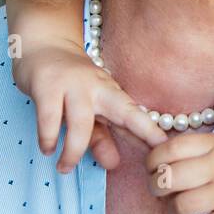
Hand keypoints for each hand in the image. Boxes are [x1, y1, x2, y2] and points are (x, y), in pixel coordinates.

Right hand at [16, 38, 165, 172]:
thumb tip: (114, 164)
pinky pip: (50, 117)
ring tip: (64, 168)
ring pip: (82, 122)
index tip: (169, 150)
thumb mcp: (88, 111)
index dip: (153, 134)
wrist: (43, 45)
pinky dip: (48, 136)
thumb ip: (100, 137)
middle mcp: (99, 88)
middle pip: (125, 112)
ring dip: (74, 150)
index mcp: (112, 94)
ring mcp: (74, 85)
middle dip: (143, 132)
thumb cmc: (69, 85)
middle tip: (153, 160)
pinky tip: (47, 149)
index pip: (137, 117)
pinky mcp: (48, 85)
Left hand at [146, 131, 213, 213]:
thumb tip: (169, 159)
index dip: (153, 161)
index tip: (155, 169)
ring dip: (174, 211)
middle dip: (156, 189)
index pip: (168, 149)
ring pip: (179, 206)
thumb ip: (204, 148)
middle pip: (166, 178)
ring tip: (182, 210)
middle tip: (164, 193)